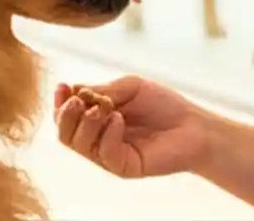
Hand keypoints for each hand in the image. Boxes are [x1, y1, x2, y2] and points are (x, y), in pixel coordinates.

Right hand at [53, 75, 210, 178]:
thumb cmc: (163, 104)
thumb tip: (73, 91)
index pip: (67, 115)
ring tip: (99, 108)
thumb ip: (101, 90)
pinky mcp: (123, 166)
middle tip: (78, 101)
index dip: (60, 103)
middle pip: (66, 134)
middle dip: (67, 116)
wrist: (192, 124)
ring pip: (80, 145)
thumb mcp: (129, 88)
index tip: (63, 87)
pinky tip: (118, 119)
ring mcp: (109, 154)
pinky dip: (107, 134)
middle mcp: (99, 138)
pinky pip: (105, 153)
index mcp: (97, 118)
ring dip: (85, 124)